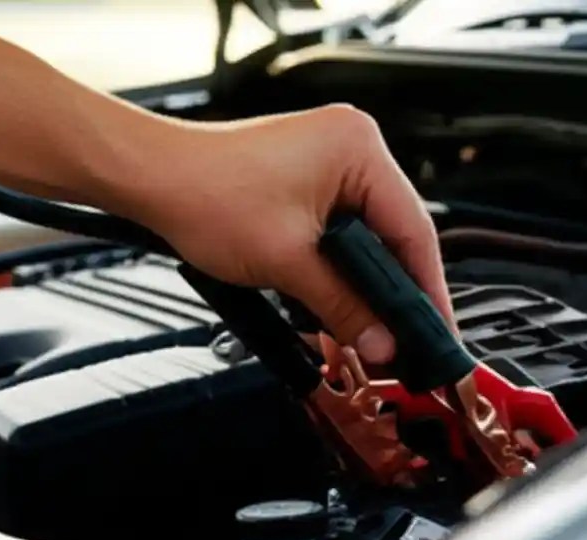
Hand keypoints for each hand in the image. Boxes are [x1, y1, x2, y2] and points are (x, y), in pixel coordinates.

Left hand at [117, 104, 454, 363]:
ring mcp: (327, 164)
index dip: (427, 291)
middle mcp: (350, 148)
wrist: (150, 178)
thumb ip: (344, 306)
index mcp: (358, 148)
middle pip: (393, 237)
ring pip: (365, 241)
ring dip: (364, 289)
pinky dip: (338, 274)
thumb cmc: (204, 193)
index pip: (414, 230)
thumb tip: (383, 341)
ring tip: (373, 335)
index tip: (436, 334)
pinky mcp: (305, 183)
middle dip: (393, 296)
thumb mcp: (288, 262)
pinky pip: (338, 235)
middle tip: (405, 345)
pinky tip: (340, 310)